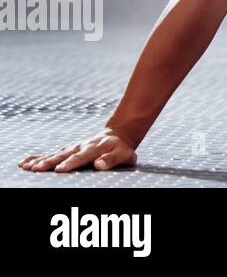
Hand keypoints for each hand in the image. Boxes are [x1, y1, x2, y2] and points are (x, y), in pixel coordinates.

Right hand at [19, 129, 137, 172]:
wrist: (117, 135)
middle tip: (38, 169)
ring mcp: (72, 148)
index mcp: (95, 148)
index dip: (71, 163)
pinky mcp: (66, 150)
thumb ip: (112, 159)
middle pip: (64, 155)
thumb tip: (99, 165)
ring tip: (28, 167)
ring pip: (54, 155)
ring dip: (41, 161)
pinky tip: (24, 163)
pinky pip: (50, 154)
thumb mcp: (123, 154)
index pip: (82, 157)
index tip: (61, 169)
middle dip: (51, 162)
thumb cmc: (120, 149)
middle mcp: (81, 146)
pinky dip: (37, 158)